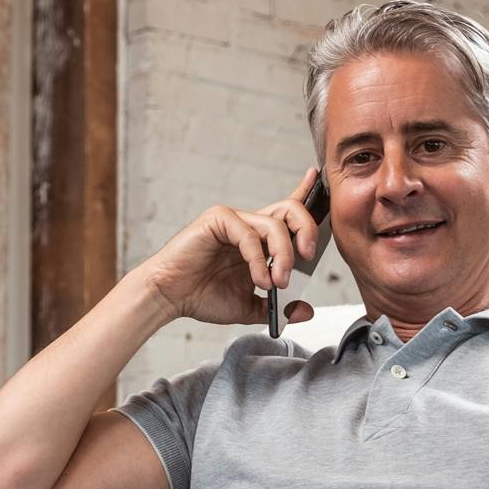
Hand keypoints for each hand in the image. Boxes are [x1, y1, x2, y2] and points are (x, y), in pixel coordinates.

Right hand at [140, 167, 323, 326]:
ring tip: (277, 282)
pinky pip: (249, 234)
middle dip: (307, 230)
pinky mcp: (218, 219)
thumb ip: (277, 307)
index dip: (305, 192)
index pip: (286, 213)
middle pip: (290, 210)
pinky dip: (258, 259)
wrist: (170, 297)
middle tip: (308, 257)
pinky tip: (258, 279)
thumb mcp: (249, 306)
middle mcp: (247, 224)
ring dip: (283, 255)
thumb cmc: (202, 297)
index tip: (318, 177)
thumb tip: (305, 311)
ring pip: (275, 224)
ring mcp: (232, 219)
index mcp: (256, 239)